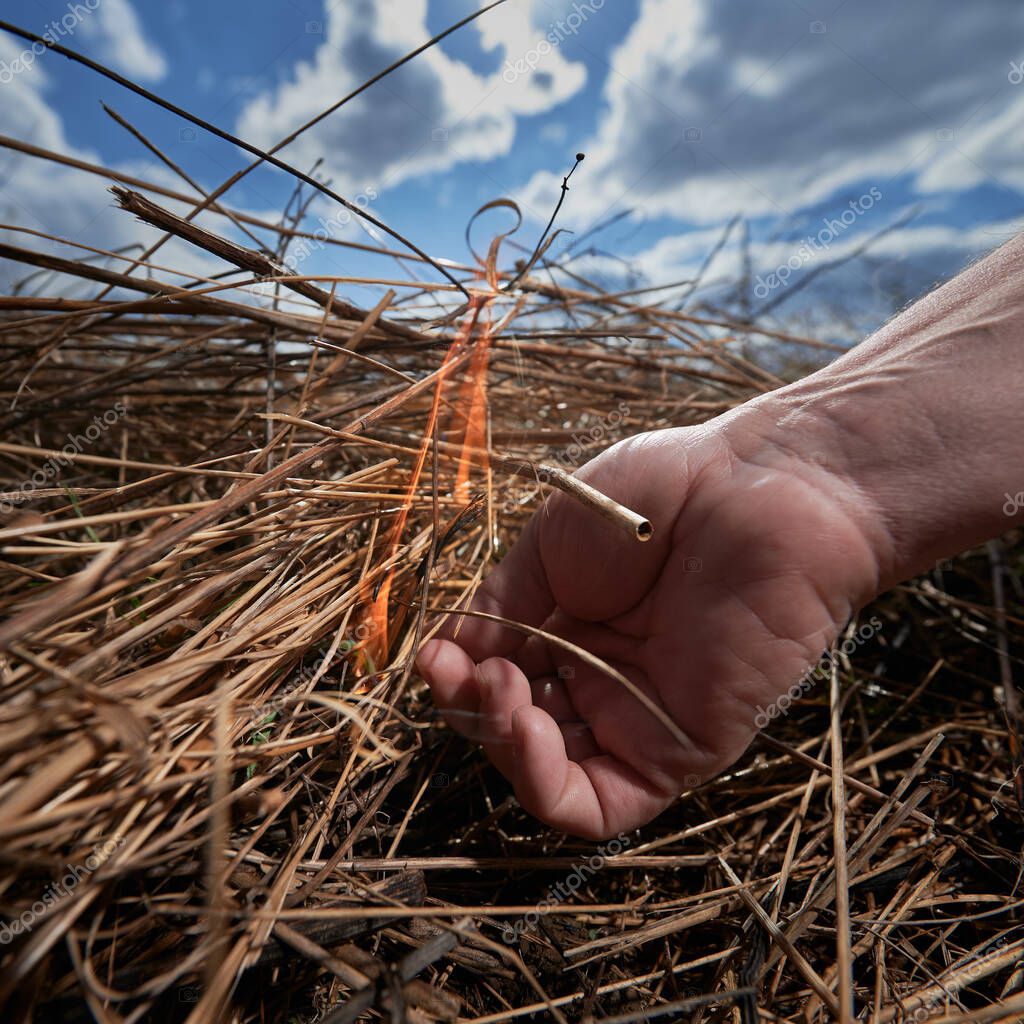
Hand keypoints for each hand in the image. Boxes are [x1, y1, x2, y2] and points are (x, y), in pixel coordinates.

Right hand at [417, 407, 887, 837]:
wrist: (758, 490)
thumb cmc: (660, 497)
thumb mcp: (552, 544)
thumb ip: (501, 607)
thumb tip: (445, 653)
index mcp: (568, 629)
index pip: (496, 679)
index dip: (457, 676)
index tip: (436, 652)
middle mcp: (597, 680)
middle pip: (513, 730)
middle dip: (472, 708)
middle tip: (462, 667)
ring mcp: (635, 719)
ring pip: (548, 775)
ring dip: (500, 743)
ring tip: (494, 686)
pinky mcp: (677, 752)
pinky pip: (600, 806)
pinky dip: (545, 783)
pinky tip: (525, 729)